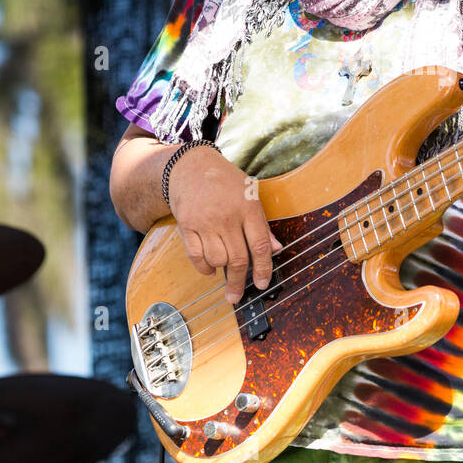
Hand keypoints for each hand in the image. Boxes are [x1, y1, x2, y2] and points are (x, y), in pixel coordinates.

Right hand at [167, 146, 282, 303]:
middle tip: (237, 296)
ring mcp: (206, 222)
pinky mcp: (187, 225)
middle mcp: (227, 217)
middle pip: (238, 258)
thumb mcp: (250, 194)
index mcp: (248, 208)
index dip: (263, 269)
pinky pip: (195, 255)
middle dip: (239, 282)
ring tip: (224, 272)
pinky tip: (209, 269)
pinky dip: (203, 267)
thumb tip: (276, 249)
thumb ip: (262, 224)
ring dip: (222, 271)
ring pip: (217, 259)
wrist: (190, 166)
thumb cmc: (225, 180)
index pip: (260, 246)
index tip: (263, 284)